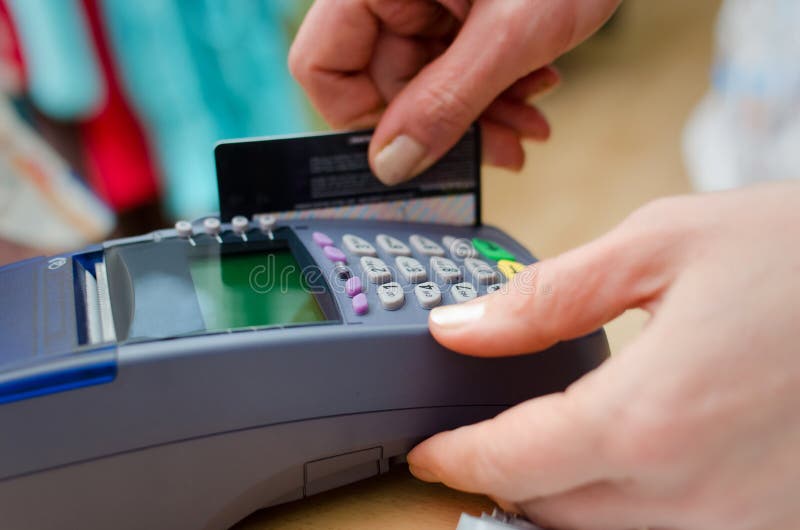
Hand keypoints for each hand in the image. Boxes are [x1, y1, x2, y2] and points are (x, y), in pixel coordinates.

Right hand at [290, 0, 619, 183]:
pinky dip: (493, 89)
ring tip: (527, 127)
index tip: (413, 154)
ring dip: (478, 116)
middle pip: (384, 84)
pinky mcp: (454, 8)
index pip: (322, 66)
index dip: (362, 120)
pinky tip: (532, 92)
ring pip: (424, 85)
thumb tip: (392, 166)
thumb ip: (447, 103)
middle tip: (499, 149)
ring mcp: (422, 0)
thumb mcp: (510, 33)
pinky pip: (454, 67)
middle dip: (445, 126)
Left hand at [409, 183, 799, 529]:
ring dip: (557, 496)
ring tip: (537, 445)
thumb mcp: (661, 245)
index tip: (426, 449)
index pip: (512, 461)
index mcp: (650, 419)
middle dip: (500, 474)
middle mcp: (694, 493)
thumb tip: (461, 327)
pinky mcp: (773, 523)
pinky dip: (623, 507)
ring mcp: (742, 522)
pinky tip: (620, 462)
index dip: (454, 456)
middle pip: (549, 510)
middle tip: (474, 437)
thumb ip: (547, 297)